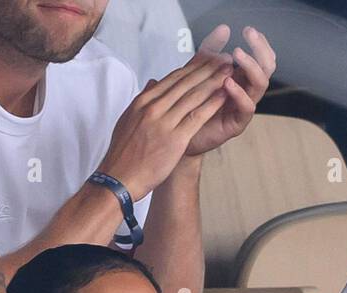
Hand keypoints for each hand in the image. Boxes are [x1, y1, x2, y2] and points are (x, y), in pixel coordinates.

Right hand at [98, 40, 233, 198]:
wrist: (118, 179)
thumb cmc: (123, 155)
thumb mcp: (127, 122)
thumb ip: (142, 102)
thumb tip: (151, 84)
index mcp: (142, 103)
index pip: (171, 79)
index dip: (192, 67)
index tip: (206, 59)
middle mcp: (153, 108)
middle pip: (184, 83)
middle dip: (206, 68)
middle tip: (223, 58)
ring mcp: (164, 123)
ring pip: (193, 96)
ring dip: (213, 81)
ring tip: (228, 70)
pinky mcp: (175, 139)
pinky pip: (197, 116)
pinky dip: (212, 103)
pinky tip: (224, 95)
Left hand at [184, 25, 275, 156]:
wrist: (178, 135)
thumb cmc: (191, 104)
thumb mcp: (198, 71)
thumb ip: (210, 51)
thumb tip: (224, 28)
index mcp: (241, 78)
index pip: (260, 57)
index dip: (259, 43)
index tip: (249, 30)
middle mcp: (246, 91)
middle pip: (266, 68)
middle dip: (259, 49)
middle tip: (249, 34)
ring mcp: (243, 108)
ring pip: (260, 85)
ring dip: (250, 67)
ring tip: (237, 55)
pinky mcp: (236, 124)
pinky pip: (247, 107)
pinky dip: (239, 93)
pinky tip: (228, 82)